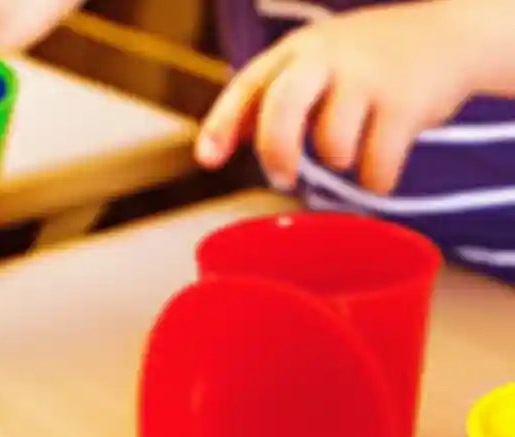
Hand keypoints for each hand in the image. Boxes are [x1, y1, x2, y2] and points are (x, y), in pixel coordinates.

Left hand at [196, 0, 486, 193]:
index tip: (208, 159)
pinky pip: (376, 166)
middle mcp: (327, 59)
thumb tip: (209, 150)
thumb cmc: (363, 63)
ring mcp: (368, 78)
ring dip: (338, 162)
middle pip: (283, 107)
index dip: (223, 124)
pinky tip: (381, 166)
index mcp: (295, 52)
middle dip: (276, 151)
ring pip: (332, 145)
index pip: (247, 86)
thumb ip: (265, 103)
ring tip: (350, 148)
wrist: (449, 35)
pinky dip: (376, 180)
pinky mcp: (406, 104)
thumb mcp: (310, 66)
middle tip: (282, 179)